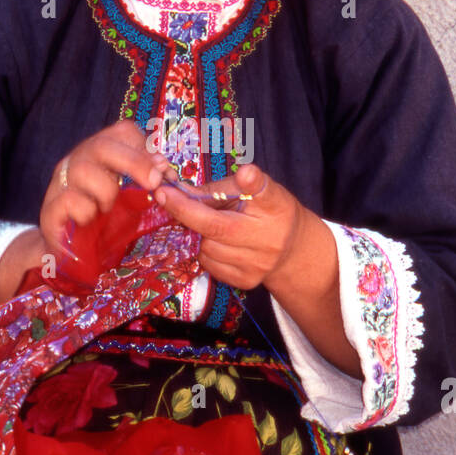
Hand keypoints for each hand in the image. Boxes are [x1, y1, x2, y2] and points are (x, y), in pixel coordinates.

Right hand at [40, 119, 169, 256]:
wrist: (67, 249)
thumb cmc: (102, 219)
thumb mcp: (127, 196)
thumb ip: (145, 180)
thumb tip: (163, 169)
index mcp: (100, 154)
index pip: (122, 131)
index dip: (145, 148)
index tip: (161, 171)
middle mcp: (78, 161)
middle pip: (103, 145)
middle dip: (134, 162)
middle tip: (154, 183)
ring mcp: (60, 182)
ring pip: (83, 170)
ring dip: (105, 192)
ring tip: (106, 209)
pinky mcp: (49, 207)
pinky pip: (69, 199)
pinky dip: (85, 211)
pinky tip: (88, 220)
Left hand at [153, 162, 304, 291]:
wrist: (291, 250)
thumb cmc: (265, 212)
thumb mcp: (252, 191)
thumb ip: (219, 189)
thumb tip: (178, 191)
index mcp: (275, 204)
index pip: (265, 192)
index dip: (252, 182)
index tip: (246, 173)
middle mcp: (270, 235)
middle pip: (218, 225)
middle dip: (185, 210)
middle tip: (164, 194)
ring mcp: (258, 262)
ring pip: (207, 247)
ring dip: (198, 233)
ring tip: (207, 223)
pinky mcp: (247, 281)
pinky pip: (209, 264)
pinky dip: (205, 251)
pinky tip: (216, 243)